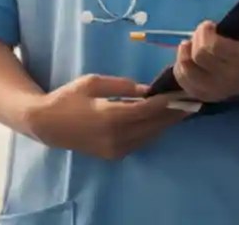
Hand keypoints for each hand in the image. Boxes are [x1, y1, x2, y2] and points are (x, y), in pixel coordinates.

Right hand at [24, 74, 190, 159]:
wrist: (47, 125)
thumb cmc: (69, 97)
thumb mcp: (94, 82)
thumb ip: (122, 86)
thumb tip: (147, 90)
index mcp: (110, 117)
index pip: (148, 110)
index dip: (167, 103)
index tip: (183, 94)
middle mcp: (116, 137)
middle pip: (153, 125)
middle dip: (173, 114)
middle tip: (190, 102)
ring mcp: (115, 149)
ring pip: (149, 136)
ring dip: (164, 124)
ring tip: (179, 110)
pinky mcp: (114, 155)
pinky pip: (140, 141)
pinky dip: (151, 130)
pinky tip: (159, 120)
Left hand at [173, 0, 238, 101]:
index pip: (212, 48)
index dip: (204, 33)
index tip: (210, 24)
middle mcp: (230, 75)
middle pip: (198, 60)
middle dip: (194, 41)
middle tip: (200, 33)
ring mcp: (222, 88)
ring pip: (189, 77)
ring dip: (183, 60)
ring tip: (187, 47)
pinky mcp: (218, 95)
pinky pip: (192, 91)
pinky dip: (183, 78)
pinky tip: (185, 64)